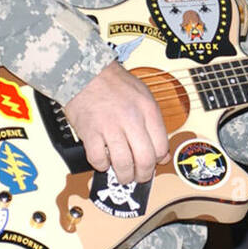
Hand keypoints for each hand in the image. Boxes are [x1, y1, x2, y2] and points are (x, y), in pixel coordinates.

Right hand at [63, 61, 168, 183]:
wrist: (85, 71)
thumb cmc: (114, 83)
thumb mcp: (143, 96)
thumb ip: (154, 124)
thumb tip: (162, 154)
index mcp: (147, 109)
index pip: (161, 146)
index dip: (158, 160)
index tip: (153, 163)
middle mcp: (131, 119)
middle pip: (145, 160)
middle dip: (143, 175)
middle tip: (139, 177)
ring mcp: (110, 126)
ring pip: (123, 164)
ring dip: (124, 176)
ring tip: (123, 176)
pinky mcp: (90, 132)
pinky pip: (98, 160)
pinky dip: (101, 165)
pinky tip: (103, 161)